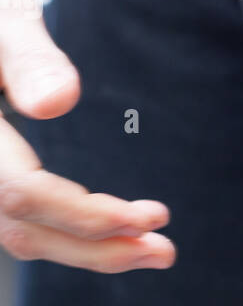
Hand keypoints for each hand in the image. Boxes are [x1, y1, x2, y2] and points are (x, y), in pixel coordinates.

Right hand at [0, 0, 174, 271]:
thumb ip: (24, 54)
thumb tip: (59, 102)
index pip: (20, 193)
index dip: (85, 215)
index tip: (149, 216)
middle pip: (17, 227)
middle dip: (95, 248)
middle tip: (164, 251)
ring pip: (13, 230)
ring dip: (83, 248)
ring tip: (148, 249)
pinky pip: (12, 214)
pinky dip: (62, 229)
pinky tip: (107, 229)